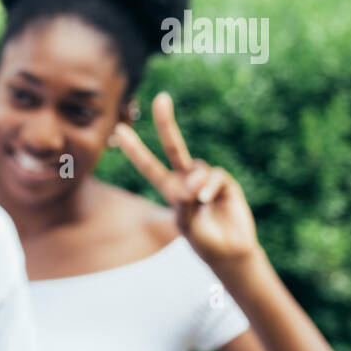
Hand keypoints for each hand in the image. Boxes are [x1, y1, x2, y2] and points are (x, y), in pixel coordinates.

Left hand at [115, 92, 258, 267]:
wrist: (230, 252)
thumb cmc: (203, 240)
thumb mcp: (185, 223)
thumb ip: (184, 202)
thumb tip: (194, 180)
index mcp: (170, 189)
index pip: (149, 165)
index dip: (135, 149)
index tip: (120, 130)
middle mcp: (186, 180)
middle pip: (173, 146)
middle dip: (167, 122)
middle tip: (161, 98)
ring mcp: (206, 180)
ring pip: (197, 167)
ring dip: (195, 184)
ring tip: (198, 202)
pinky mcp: (225, 182)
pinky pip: (215, 175)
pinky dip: (209, 186)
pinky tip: (208, 200)